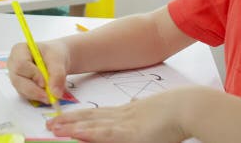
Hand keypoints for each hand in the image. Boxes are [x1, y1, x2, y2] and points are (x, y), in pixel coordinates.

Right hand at [7, 40, 69, 104]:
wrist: (56, 59)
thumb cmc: (53, 54)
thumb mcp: (58, 59)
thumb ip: (57, 75)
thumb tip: (55, 93)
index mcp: (19, 50)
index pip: (20, 64)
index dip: (32, 75)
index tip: (45, 82)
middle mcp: (13, 63)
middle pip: (17, 80)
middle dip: (34, 90)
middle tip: (49, 96)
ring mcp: (15, 76)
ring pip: (21, 90)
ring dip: (37, 95)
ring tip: (51, 94)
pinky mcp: (20, 86)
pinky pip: (25, 95)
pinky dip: (36, 97)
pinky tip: (46, 93)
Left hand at [46, 87, 195, 142]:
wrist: (190, 107)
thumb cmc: (179, 112)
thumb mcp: (155, 116)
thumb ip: (140, 118)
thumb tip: (132, 111)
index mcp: (127, 113)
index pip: (97, 114)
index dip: (78, 116)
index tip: (63, 117)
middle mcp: (122, 117)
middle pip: (90, 118)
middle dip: (68, 121)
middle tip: (49, 122)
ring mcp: (126, 124)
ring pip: (92, 125)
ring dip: (71, 127)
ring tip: (53, 127)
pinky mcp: (132, 133)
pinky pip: (105, 134)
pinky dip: (88, 133)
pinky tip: (74, 133)